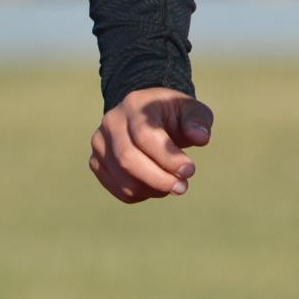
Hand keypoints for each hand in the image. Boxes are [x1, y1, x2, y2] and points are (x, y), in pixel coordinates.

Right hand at [89, 87, 214, 202]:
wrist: (147, 114)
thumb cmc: (173, 113)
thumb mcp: (191, 109)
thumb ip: (198, 121)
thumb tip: (201, 137)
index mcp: (134, 104)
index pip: (145, 135)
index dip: (167, 157)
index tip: (189, 170)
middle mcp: (111, 122)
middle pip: (128, 159)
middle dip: (159, 179)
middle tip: (182, 187)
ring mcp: (100, 143)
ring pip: (123, 179)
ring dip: (152, 189)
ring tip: (173, 184)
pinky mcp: (97, 162)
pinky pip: (118, 189)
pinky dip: (141, 194)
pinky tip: (156, 186)